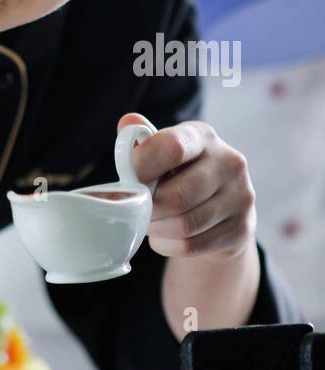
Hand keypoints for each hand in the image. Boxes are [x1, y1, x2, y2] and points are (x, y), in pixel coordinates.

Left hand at [117, 113, 256, 263]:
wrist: (221, 208)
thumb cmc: (181, 173)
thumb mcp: (164, 150)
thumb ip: (143, 139)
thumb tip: (127, 124)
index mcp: (203, 136)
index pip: (173, 147)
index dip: (143, 166)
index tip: (129, 178)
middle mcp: (229, 163)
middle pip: (177, 196)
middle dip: (149, 207)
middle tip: (136, 208)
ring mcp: (240, 197)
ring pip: (185, 225)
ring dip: (156, 228)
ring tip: (149, 222)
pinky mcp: (241, 229)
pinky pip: (192, 245)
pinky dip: (168, 244)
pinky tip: (164, 236)